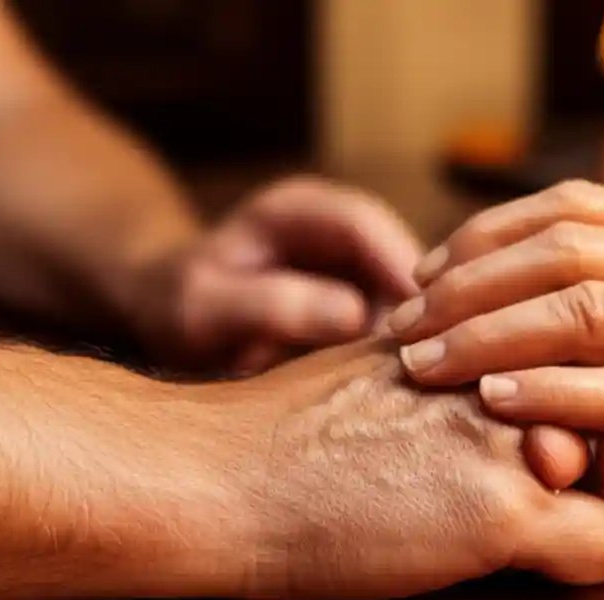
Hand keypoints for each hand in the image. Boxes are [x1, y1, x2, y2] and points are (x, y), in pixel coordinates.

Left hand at [133, 177, 421, 372]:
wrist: (163, 318)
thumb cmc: (175, 306)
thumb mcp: (209, 305)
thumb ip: (274, 305)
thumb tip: (355, 317)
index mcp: (300, 209)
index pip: (367, 226)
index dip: (398, 269)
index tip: (422, 323)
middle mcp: (339, 230)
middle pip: (403, 256)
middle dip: (427, 306)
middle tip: (440, 363)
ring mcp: (357, 267)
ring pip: (413, 292)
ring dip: (426, 332)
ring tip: (435, 380)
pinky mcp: (367, 303)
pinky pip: (402, 321)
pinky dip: (410, 349)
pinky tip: (416, 386)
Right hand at [196, 339, 603, 599]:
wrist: (221, 475)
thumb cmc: (298, 425)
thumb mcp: (399, 361)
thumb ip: (469, 359)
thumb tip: (530, 390)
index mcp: (495, 318)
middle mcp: (520, 363)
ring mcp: (517, 436)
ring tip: (556, 505)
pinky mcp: (503, 510)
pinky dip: (578, 559)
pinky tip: (519, 555)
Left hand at [390, 181, 603, 516]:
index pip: (575, 209)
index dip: (490, 234)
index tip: (435, 265)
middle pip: (559, 248)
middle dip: (466, 281)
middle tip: (403, 316)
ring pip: (578, 310)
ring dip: (485, 334)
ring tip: (421, 360)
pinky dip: (550, 392)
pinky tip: (494, 399)